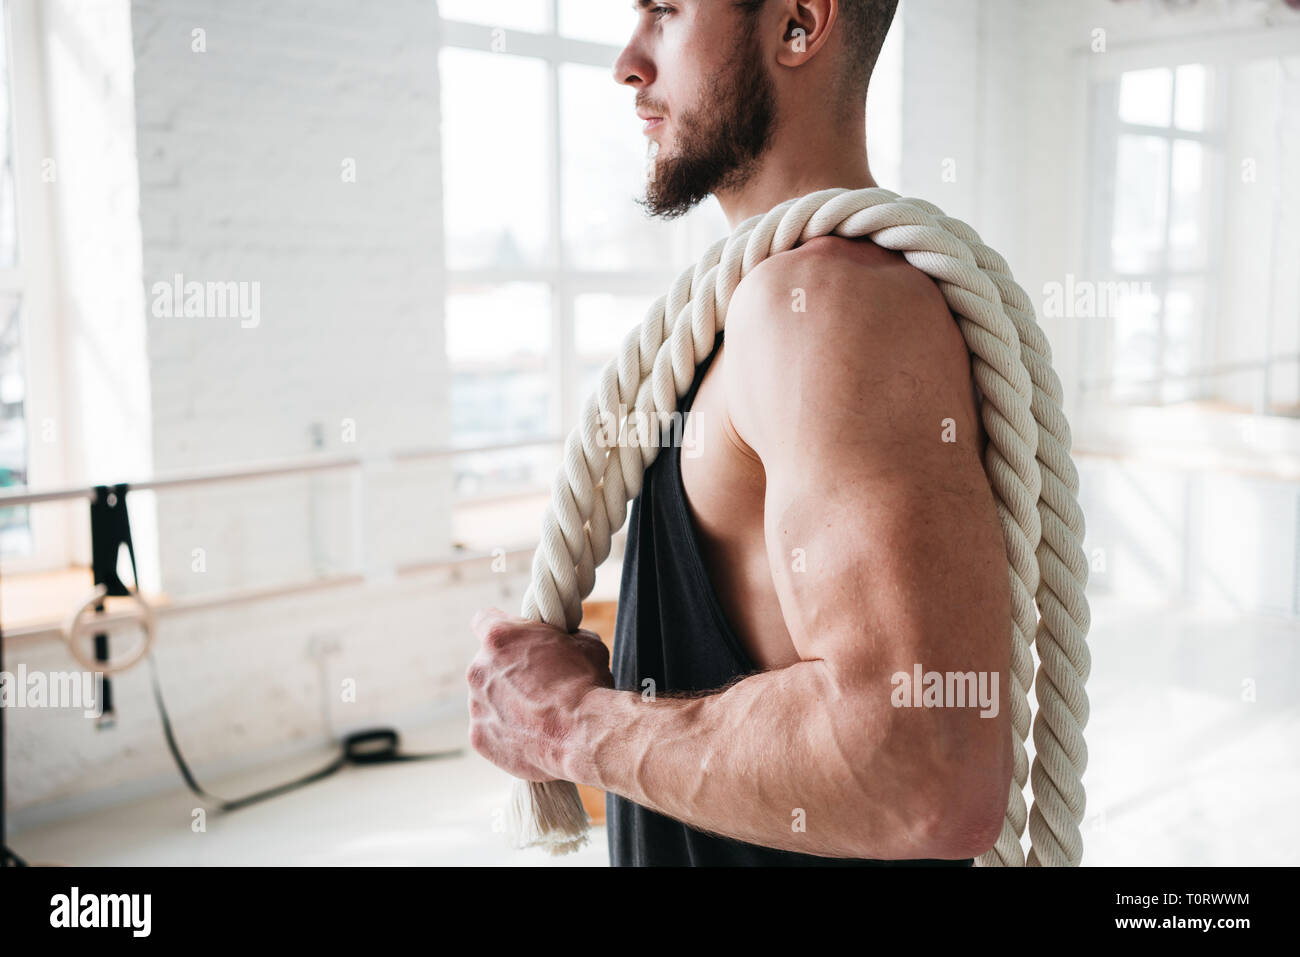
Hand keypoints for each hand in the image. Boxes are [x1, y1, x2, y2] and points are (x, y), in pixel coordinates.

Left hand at [466, 607, 613, 781]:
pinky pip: (489, 729)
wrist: (583, 735)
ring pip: (486, 698)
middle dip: (506, 670)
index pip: (484, 620)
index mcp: (498, 637)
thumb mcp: (585, 642)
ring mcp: (476, 705)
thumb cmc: (586, 685)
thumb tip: (567, 639)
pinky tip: (533, 735)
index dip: (504, 629)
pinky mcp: (479, 737)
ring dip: (505, 702)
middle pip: (486, 663)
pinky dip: (506, 732)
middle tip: (537, 683)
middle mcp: (478, 668)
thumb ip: (563, 636)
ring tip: (539, 714)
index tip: (517, 640)